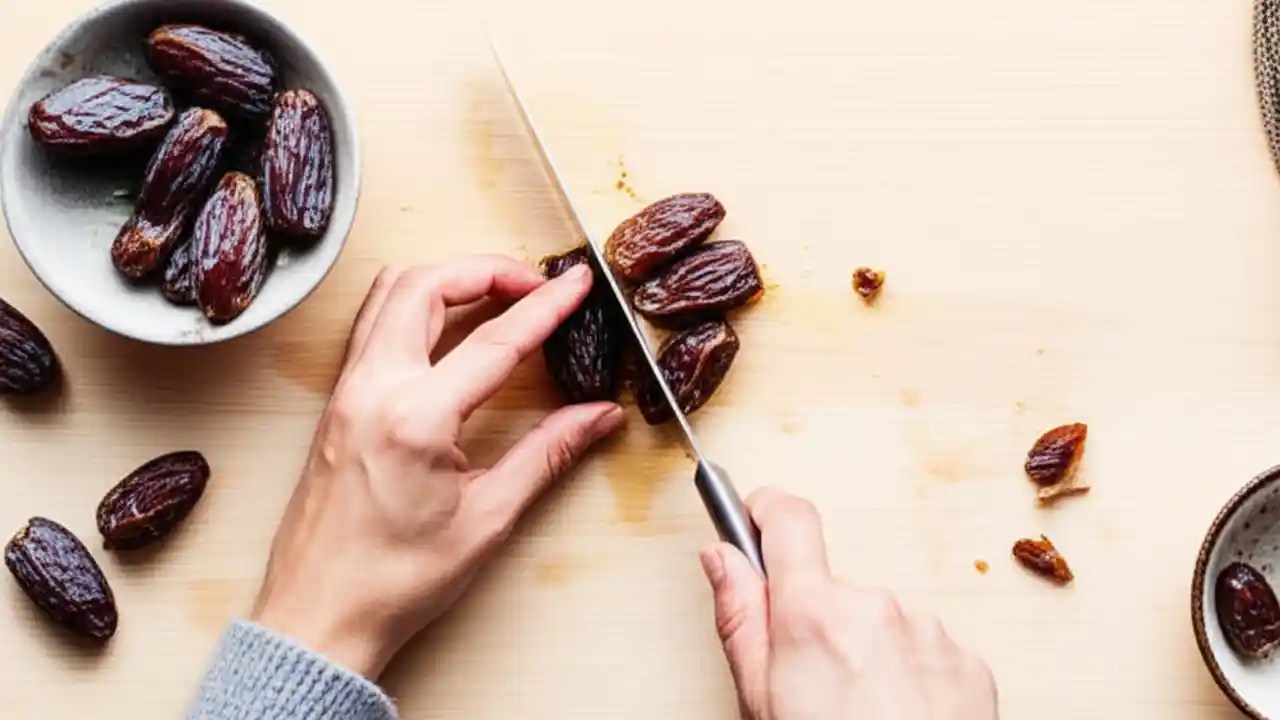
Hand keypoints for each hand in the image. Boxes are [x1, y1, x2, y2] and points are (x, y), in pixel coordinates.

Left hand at [251, 255, 625, 678]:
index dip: (545, 306)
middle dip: (488, 270)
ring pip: (391, 294)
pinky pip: (372, 324)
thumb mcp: (487, 518)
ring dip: (447, 278)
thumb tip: (597, 416)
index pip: (494, 341)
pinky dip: (413, 303)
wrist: (319, 615)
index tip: (577, 283)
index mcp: (414, 418)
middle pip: (428, 287)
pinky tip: (445, 324)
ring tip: (495, 291)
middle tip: (535, 283)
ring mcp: (347, 392)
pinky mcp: (337, 403)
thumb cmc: (393, 580)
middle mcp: (372, 390)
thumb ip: (547, 454)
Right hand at [700, 488, 998, 719]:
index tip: (754, 516)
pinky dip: (906, 677)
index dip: (765, 510)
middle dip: (815, 622)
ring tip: (859, 714)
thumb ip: (740, 618)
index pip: (789, 519)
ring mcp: (929, 633)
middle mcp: (877, 608)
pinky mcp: (967, 662)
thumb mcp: (759, 702)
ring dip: (865, 654)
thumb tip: (721, 557)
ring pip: (879, 623)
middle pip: (832, 589)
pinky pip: (922, 650)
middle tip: (807, 684)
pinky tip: (897, 719)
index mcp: (815, 614)